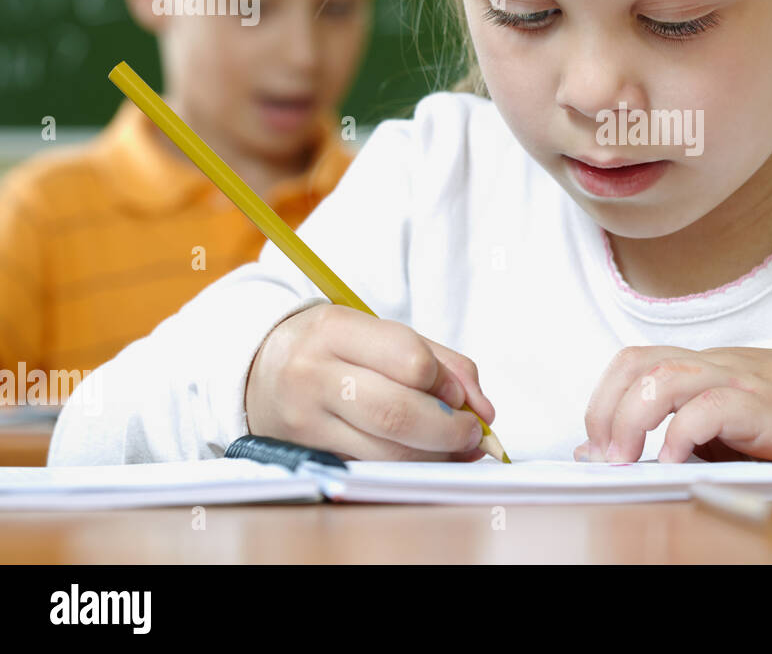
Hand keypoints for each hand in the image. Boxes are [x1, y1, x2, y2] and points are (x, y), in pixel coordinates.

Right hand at [244, 303, 493, 460]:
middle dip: (449, 430)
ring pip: (387, 452)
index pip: (409, 361)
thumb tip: (484, 410)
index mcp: (335, 330)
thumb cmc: (336, 348)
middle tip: (472, 434)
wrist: (260, 367)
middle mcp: (313, 375)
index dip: (448, 385)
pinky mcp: (308, 454)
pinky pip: (372, 469)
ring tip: (452, 447)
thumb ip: (442, 363)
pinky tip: (421, 456)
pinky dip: (407, 467)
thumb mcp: (381, 334)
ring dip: (434, 456)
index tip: (463, 397)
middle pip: (398, 414)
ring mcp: (305, 421)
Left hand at [573, 346, 771, 469]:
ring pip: (667, 377)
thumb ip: (663, 432)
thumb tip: (596, 452)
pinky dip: (682, 433)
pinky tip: (676, 461)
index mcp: (699, 367)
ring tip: (628, 460)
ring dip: (634, 419)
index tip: (596, 444)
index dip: (602, 399)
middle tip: (607, 457)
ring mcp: (740, 382)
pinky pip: (712, 407)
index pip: (633, 361)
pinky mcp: (765, 408)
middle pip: (638, 363)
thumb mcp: (719, 427)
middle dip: (608, 411)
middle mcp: (714, 366)